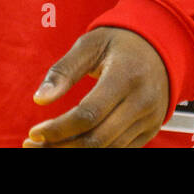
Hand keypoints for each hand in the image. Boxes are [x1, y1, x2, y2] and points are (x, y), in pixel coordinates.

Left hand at [22, 26, 169, 147]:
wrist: (160, 44)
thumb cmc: (121, 41)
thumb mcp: (90, 44)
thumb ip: (63, 70)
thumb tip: (40, 98)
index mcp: (126, 76)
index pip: (88, 114)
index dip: (58, 129)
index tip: (34, 132)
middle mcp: (141, 102)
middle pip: (97, 139)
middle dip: (61, 147)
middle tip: (33, 145)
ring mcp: (149, 120)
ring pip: (107, 150)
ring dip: (74, 152)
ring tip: (48, 146)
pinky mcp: (150, 131)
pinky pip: (119, 151)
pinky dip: (94, 152)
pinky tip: (72, 145)